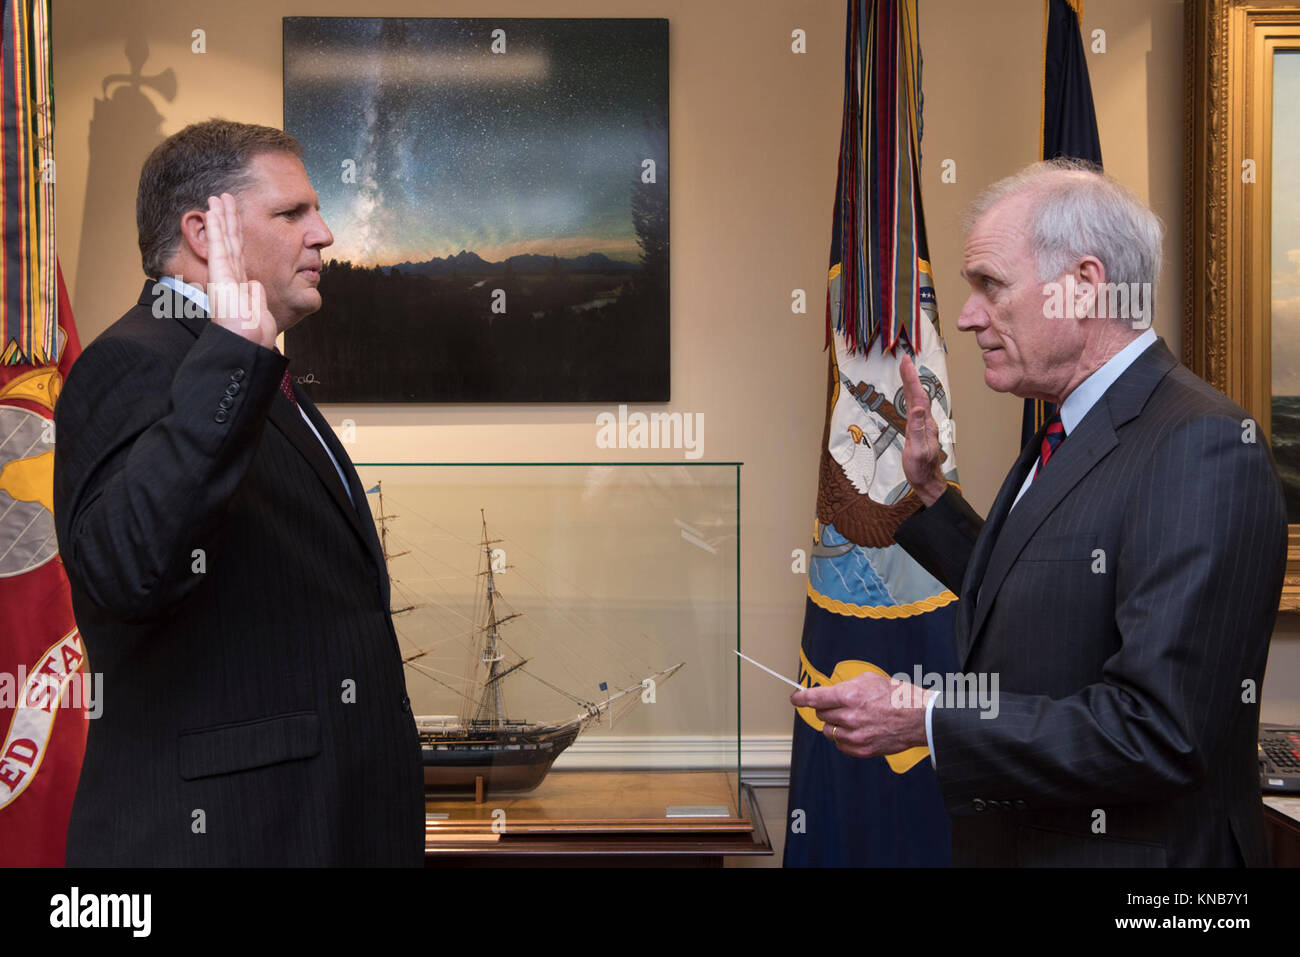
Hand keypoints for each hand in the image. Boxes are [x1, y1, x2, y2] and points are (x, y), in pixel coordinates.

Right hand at [204, 193, 275, 349]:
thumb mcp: (259, 309)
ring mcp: (223, 274)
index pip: (238, 252)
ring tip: (218, 197)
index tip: (233, 216)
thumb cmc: (252, 334)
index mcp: (239, 284)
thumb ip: (256, 294)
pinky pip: (218, 246)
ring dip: (220, 216)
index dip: (235, 233)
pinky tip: (213, 211)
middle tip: (224, 198)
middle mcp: (229, 277)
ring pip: (223, 239)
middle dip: (227, 218)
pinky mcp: (220, 274)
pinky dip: (216, 227)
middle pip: (230, 241)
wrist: (244, 343)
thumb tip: (255, 284)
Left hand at [790, 672, 933, 757]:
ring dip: (835, 724)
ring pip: (829, 731)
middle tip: (839, 705)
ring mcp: (855, 735)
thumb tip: (830, 691)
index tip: (796, 698)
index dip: (800, 698)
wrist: (919, 717)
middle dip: (826, 709)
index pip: (813, 698)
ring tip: (851, 718)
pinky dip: (844, 738)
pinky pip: (841, 745)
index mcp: (848, 696)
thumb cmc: (898, 696)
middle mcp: (848, 717)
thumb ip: (846, 686)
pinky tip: (857, 730)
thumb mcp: (869, 680)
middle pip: (820, 714)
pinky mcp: (862, 749)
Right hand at [899, 354, 947, 505]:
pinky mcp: (920, 430)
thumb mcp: (917, 450)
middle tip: (904, 361)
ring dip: (911, 384)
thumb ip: (917, 429)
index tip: (905, 363)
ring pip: (918, 399)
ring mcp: (924, 425)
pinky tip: (909, 395)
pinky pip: (916, 407)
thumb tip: (918, 408)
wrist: (928, 482)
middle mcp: (926, 422)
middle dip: (911, 376)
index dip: (911, 379)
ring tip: (906, 371)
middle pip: (918, 394)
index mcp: (925, 424)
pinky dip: (911, 396)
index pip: (917, 397)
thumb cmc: (921, 469)